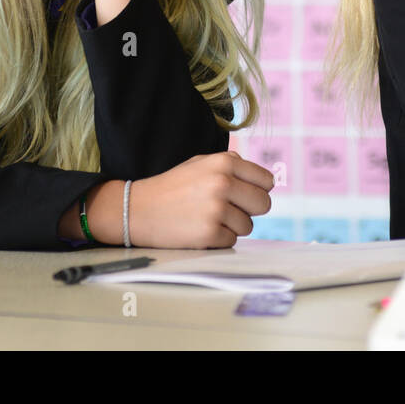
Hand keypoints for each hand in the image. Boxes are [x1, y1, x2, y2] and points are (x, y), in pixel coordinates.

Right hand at [128, 151, 273, 248]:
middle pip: (264, 204)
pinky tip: (199, 230)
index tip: (246, 195)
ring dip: (232, 226)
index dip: (257, 190)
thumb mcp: (201, 163)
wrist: (137, 209)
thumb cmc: (173, 186)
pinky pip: (231, 241)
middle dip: (249, 210)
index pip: (266, 181)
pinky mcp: (209, 234)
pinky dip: (219, 239)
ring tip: (207, 218)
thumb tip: (267, 180)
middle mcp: (223, 183)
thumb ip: (232, 165)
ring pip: (248, 226)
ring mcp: (216, 209)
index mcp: (224, 162)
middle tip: (229, 210)